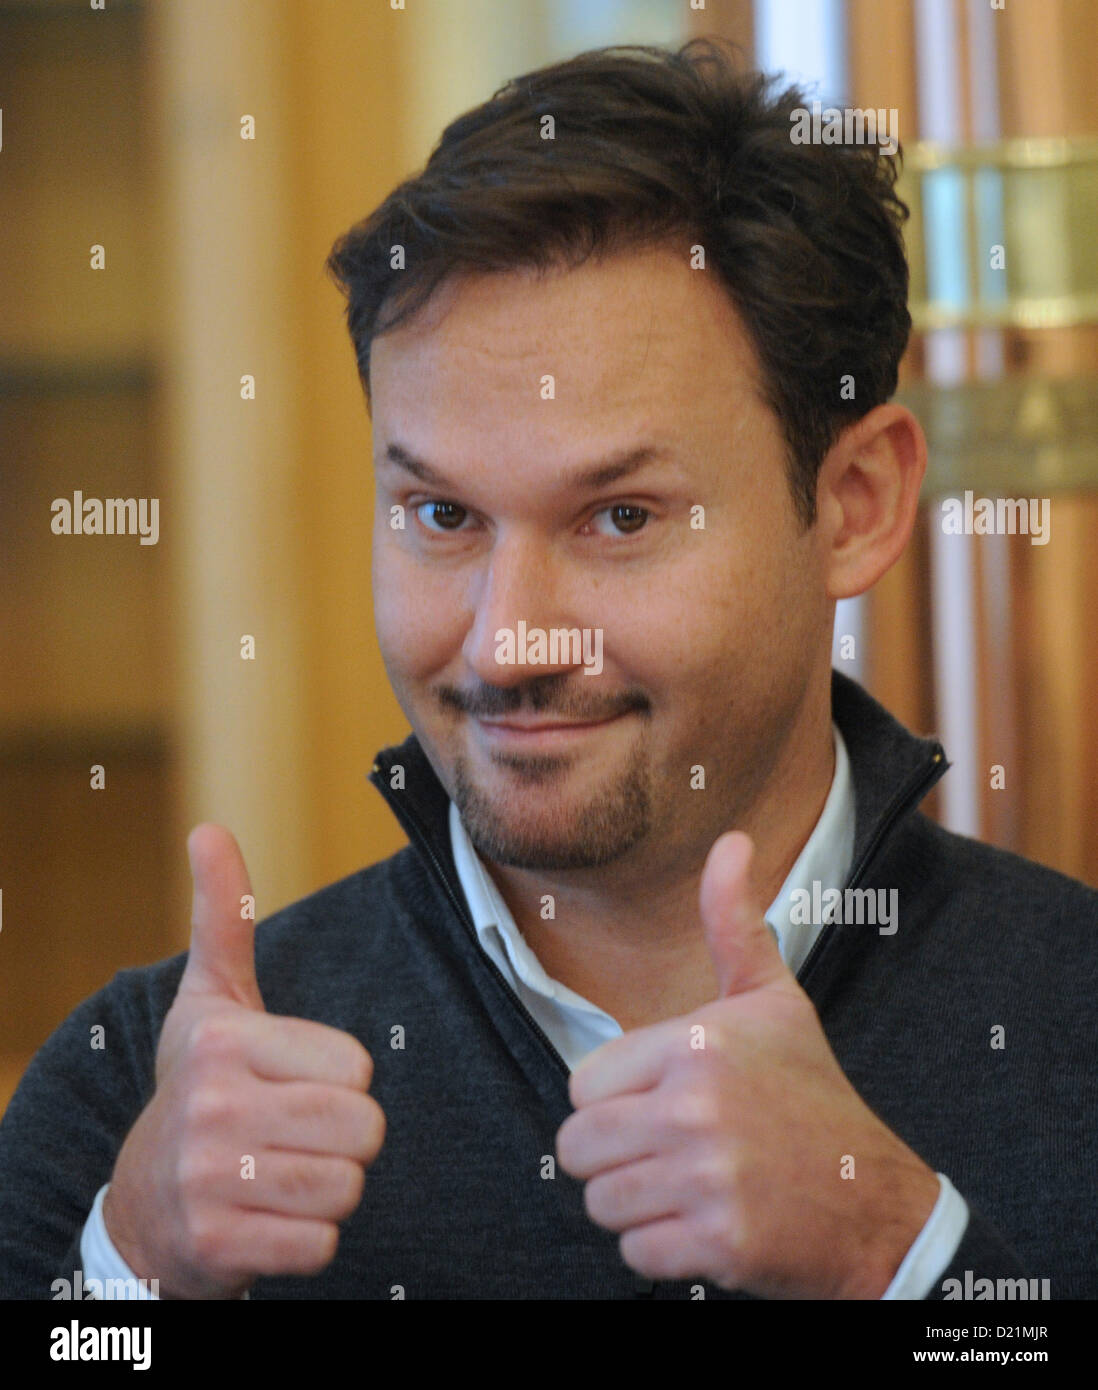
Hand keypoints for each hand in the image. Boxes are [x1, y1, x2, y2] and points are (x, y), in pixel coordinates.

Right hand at [103, 825, 384, 1298]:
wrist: (145, 1201)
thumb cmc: (200, 1085)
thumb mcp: (209, 1001)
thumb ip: (222, 917)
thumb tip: (209, 829)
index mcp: (226, 1042)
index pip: (358, 1067)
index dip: (342, 1080)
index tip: (298, 1083)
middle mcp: (212, 1108)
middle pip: (363, 1129)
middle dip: (346, 1138)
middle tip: (298, 1134)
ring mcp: (209, 1181)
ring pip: (348, 1188)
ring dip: (329, 1189)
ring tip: (283, 1174)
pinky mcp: (219, 1245)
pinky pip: (324, 1245)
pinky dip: (310, 1239)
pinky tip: (269, 1218)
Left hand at [555, 831, 938, 1298]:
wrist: (878, 1203)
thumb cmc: (812, 1097)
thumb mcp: (775, 1001)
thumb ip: (734, 923)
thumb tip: (731, 839)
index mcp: (696, 1042)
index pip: (581, 1087)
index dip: (616, 1101)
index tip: (666, 1105)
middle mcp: (696, 1106)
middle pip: (577, 1147)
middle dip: (615, 1158)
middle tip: (672, 1153)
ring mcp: (707, 1178)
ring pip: (601, 1203)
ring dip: (637, 1205)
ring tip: (692, 1186)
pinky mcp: (718, 1242)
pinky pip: (635, 1253)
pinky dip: (664, 1250)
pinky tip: (709, 1224)